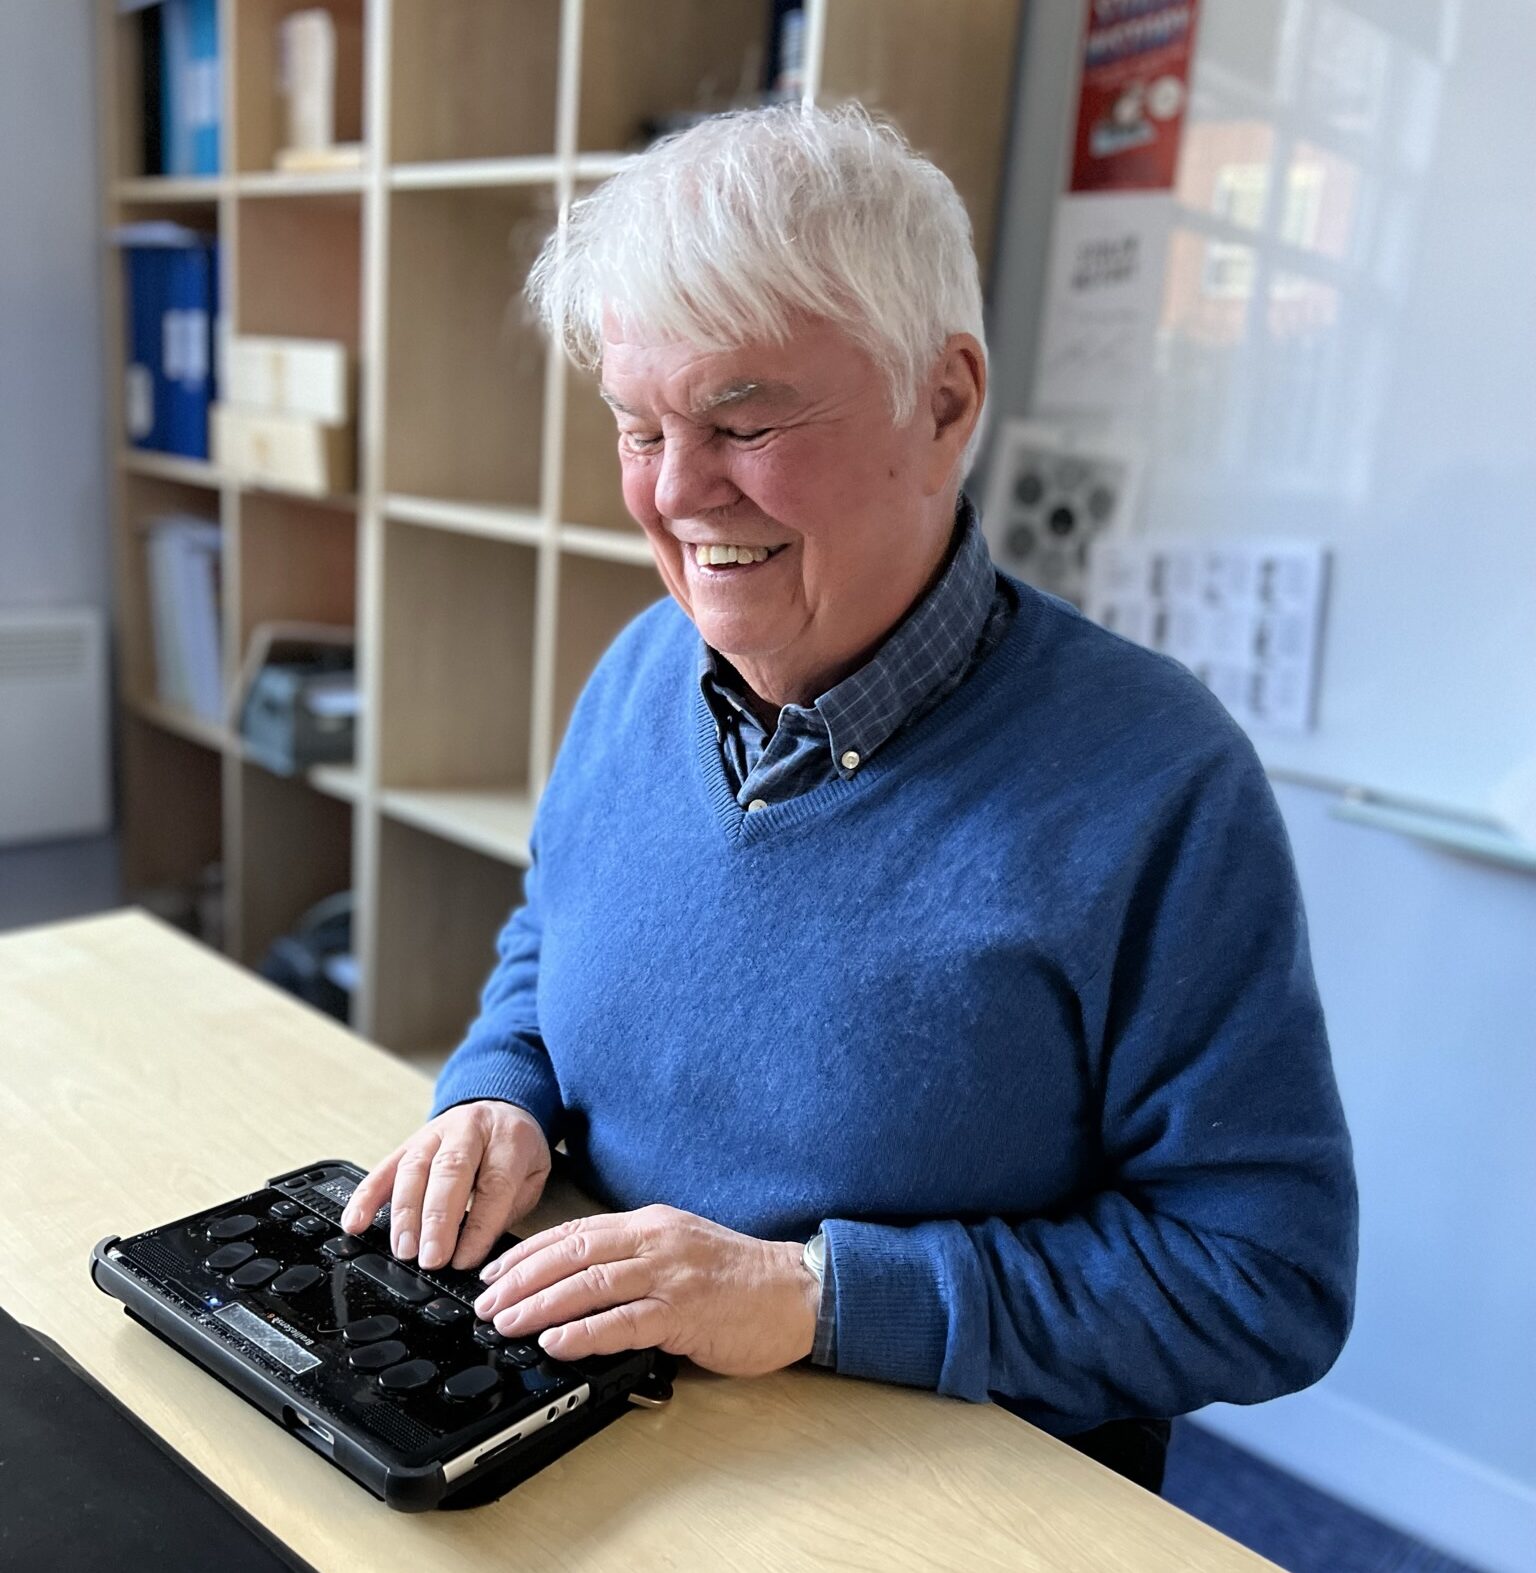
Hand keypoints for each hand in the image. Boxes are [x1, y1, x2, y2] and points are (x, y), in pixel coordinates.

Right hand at [342, 1101, 550, 1270]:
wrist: (500, 1108)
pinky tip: (356, 1222)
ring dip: (405, 1214)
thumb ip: (509, 1207)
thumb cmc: (514, 1151)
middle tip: (431, 1258)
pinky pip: (383, 1168)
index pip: (494, 1184)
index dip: (479, 1226)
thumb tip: (477, 1249)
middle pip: (450, 1172)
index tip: (464, 1260)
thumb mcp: (533, 1175)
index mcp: (509, 1138)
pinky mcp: (407, 1143)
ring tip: (404, 1250)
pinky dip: (366, 1197)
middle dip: (437, 1220)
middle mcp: (469, 1130)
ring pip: (414, 1169)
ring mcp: (434, 1134)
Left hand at [472, 1204, 819, 1376]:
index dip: (529, 1253)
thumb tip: (577, 1284)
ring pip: (591, 1283)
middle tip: (486, 1304)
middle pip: (573, 1253)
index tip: (494, 1273)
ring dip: (541, 1305)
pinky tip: (556, 1343)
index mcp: (652, 1224)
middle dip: (522, 1280)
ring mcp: (671, 1275)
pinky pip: (625, 1321)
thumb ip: (635, 1260)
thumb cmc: (739, 1278)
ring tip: (506, 1323)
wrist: (797, 1291)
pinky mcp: (685, 1311)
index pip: (576, 1232)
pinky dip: (585, 1332)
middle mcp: (657, 1242)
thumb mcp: (681, 1251)